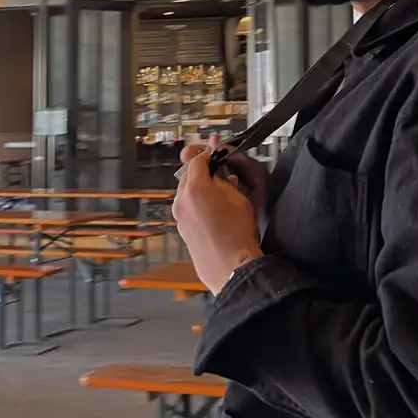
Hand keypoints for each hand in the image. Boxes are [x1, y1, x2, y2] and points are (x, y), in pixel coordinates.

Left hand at [173, 143, 262, 295]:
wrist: (231, 267)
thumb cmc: (238, 233)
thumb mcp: (238, 197)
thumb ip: (225, 180)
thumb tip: (220, 173)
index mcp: (194, 188)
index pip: (197, 160)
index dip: (208, 153)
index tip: (215, 149)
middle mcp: (181, 200)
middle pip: (188, 176)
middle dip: (202, 170)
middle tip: (218, 170)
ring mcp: (179, 217)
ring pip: (186, 193)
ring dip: (199, 188)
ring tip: (219, 193)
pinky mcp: (182, 230)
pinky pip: (187, 209)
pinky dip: (197, 204)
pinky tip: (213, 211)